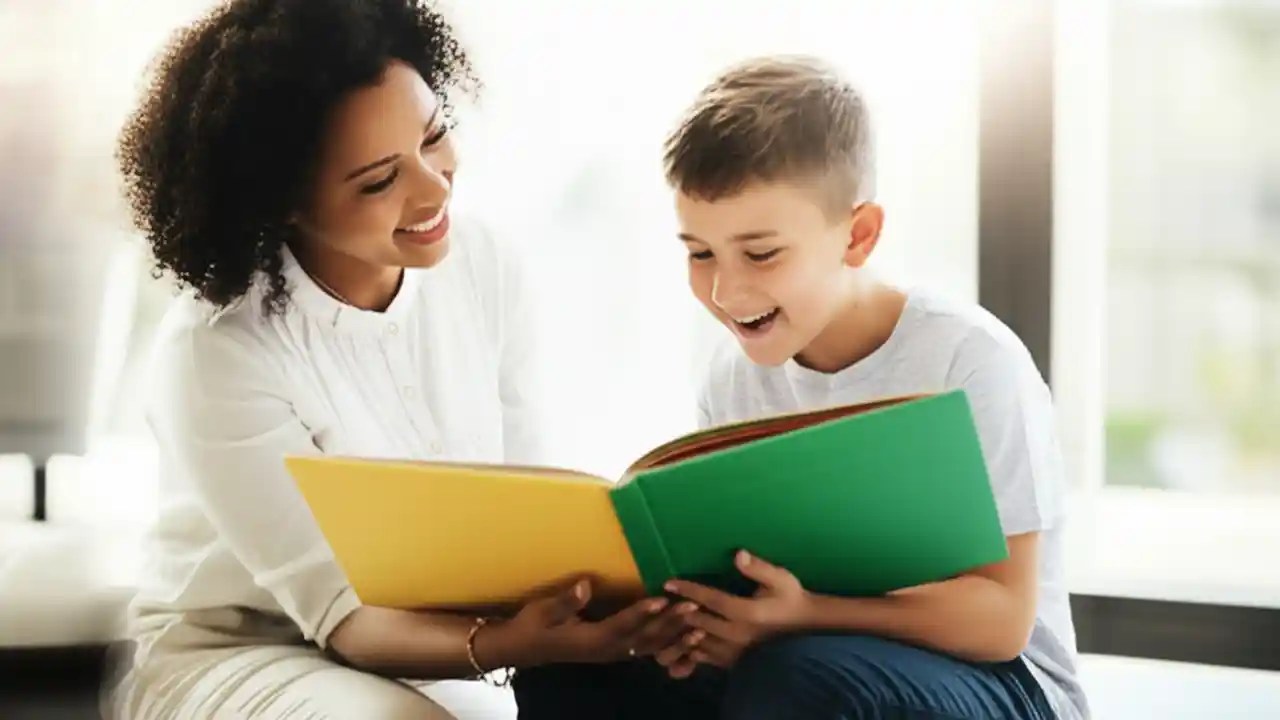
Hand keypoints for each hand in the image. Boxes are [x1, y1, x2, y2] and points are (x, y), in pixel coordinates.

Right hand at [479, 580, 681, 666]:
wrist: (523, 648)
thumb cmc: (533, 627)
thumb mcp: (542, 612)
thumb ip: (565, 601)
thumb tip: (585, 585)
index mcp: (590, 640)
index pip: (620, 625)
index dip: (641, 613)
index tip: (661, 600)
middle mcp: (606, 650)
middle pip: (643, 639)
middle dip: (669, 624)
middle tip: (692, 607)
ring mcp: (612, 653)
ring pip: (649, 647)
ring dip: (674, 636)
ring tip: (699, 625)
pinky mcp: (616, 651)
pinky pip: (646, 650)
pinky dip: (667, 644)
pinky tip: (686, 637)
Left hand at [656, 550, 811, 676]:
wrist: (806, 626)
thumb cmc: (791, 597)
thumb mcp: (780, 578)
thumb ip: (758, 568)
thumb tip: (738, 555)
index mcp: (746, 613)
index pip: (710, 600)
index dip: (688, 590)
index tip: (668, 583)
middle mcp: (738, 635)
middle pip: (698, 622)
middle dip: (679, 611)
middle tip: (661, 600)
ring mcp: (735, 651)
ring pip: (698, 643)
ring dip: (682, 631)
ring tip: (666, 619)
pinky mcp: (735, 662)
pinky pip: (706, 658)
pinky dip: (691, 647)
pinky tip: (681, 637)